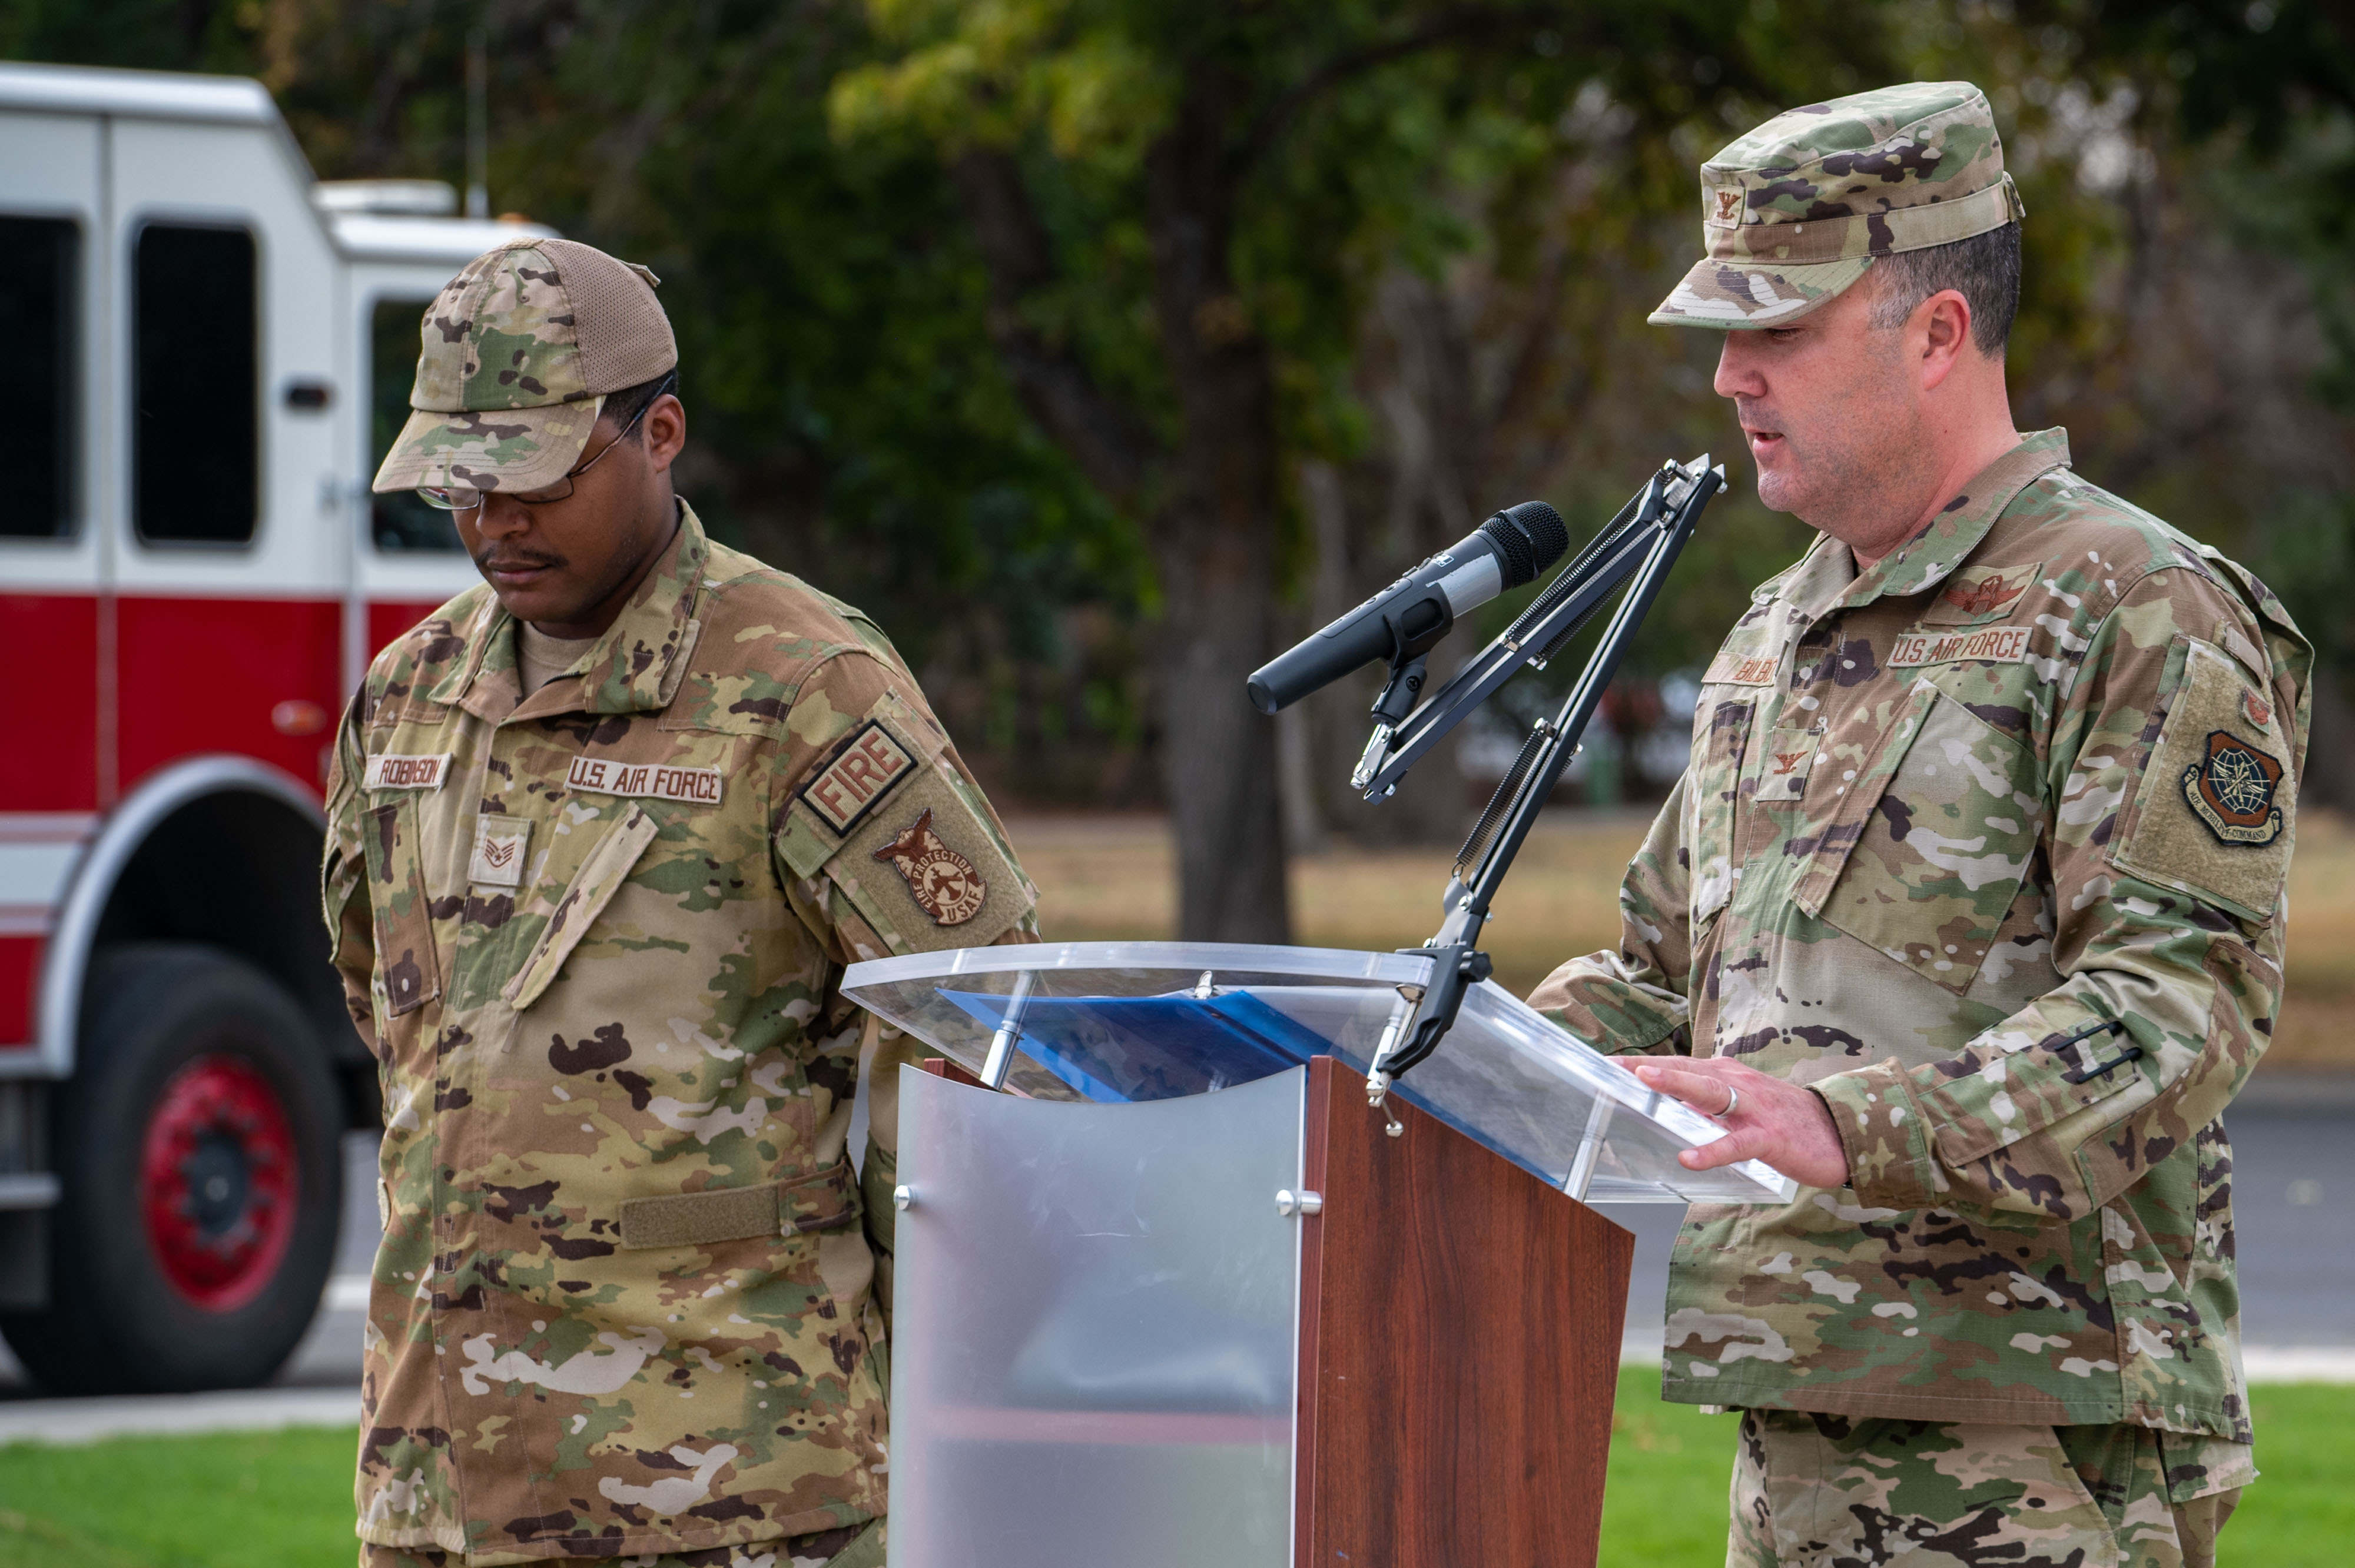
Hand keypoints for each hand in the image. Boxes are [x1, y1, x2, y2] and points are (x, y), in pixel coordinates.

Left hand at [1626, 1057, 1850, 1189]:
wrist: (1838, 1132)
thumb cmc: (1783, 1119)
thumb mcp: (1739, 1104)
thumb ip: (1705, 1103)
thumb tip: (1665, 1104)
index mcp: (1726, 1075)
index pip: (1678, 1065)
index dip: (1642, 1064)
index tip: (1605, 1063)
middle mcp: (1736, 1083)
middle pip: (1687, 1069)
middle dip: (1649, 1065)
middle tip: (1614, 1064)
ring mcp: (1752, 1108)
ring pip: (1709, 1092)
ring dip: (1677, 1084)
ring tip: (1644, 1080)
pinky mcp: (1769, 1137)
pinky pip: (1735, 1143)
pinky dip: (1711, 1150)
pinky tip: (1688, 1158)